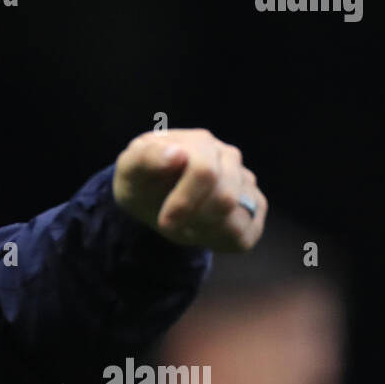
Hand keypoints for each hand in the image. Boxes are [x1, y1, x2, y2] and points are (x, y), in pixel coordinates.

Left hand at [112, 128, 266, 251]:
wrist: (151, 193)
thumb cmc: (142, 179)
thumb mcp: (130, 169)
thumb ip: (146, 158)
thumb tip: (176, 153)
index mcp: (200, 142)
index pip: (205, 172)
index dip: (185, 203)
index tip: (164, 222)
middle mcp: (229, 157)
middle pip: (225, 200)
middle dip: (193, 220)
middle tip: (170, 224)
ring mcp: (245, 181)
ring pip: (237, 220)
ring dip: (204, 232)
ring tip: (185, 223)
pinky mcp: (254, 207)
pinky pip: (246, 235)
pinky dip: (220, 242)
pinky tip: (201, 230)